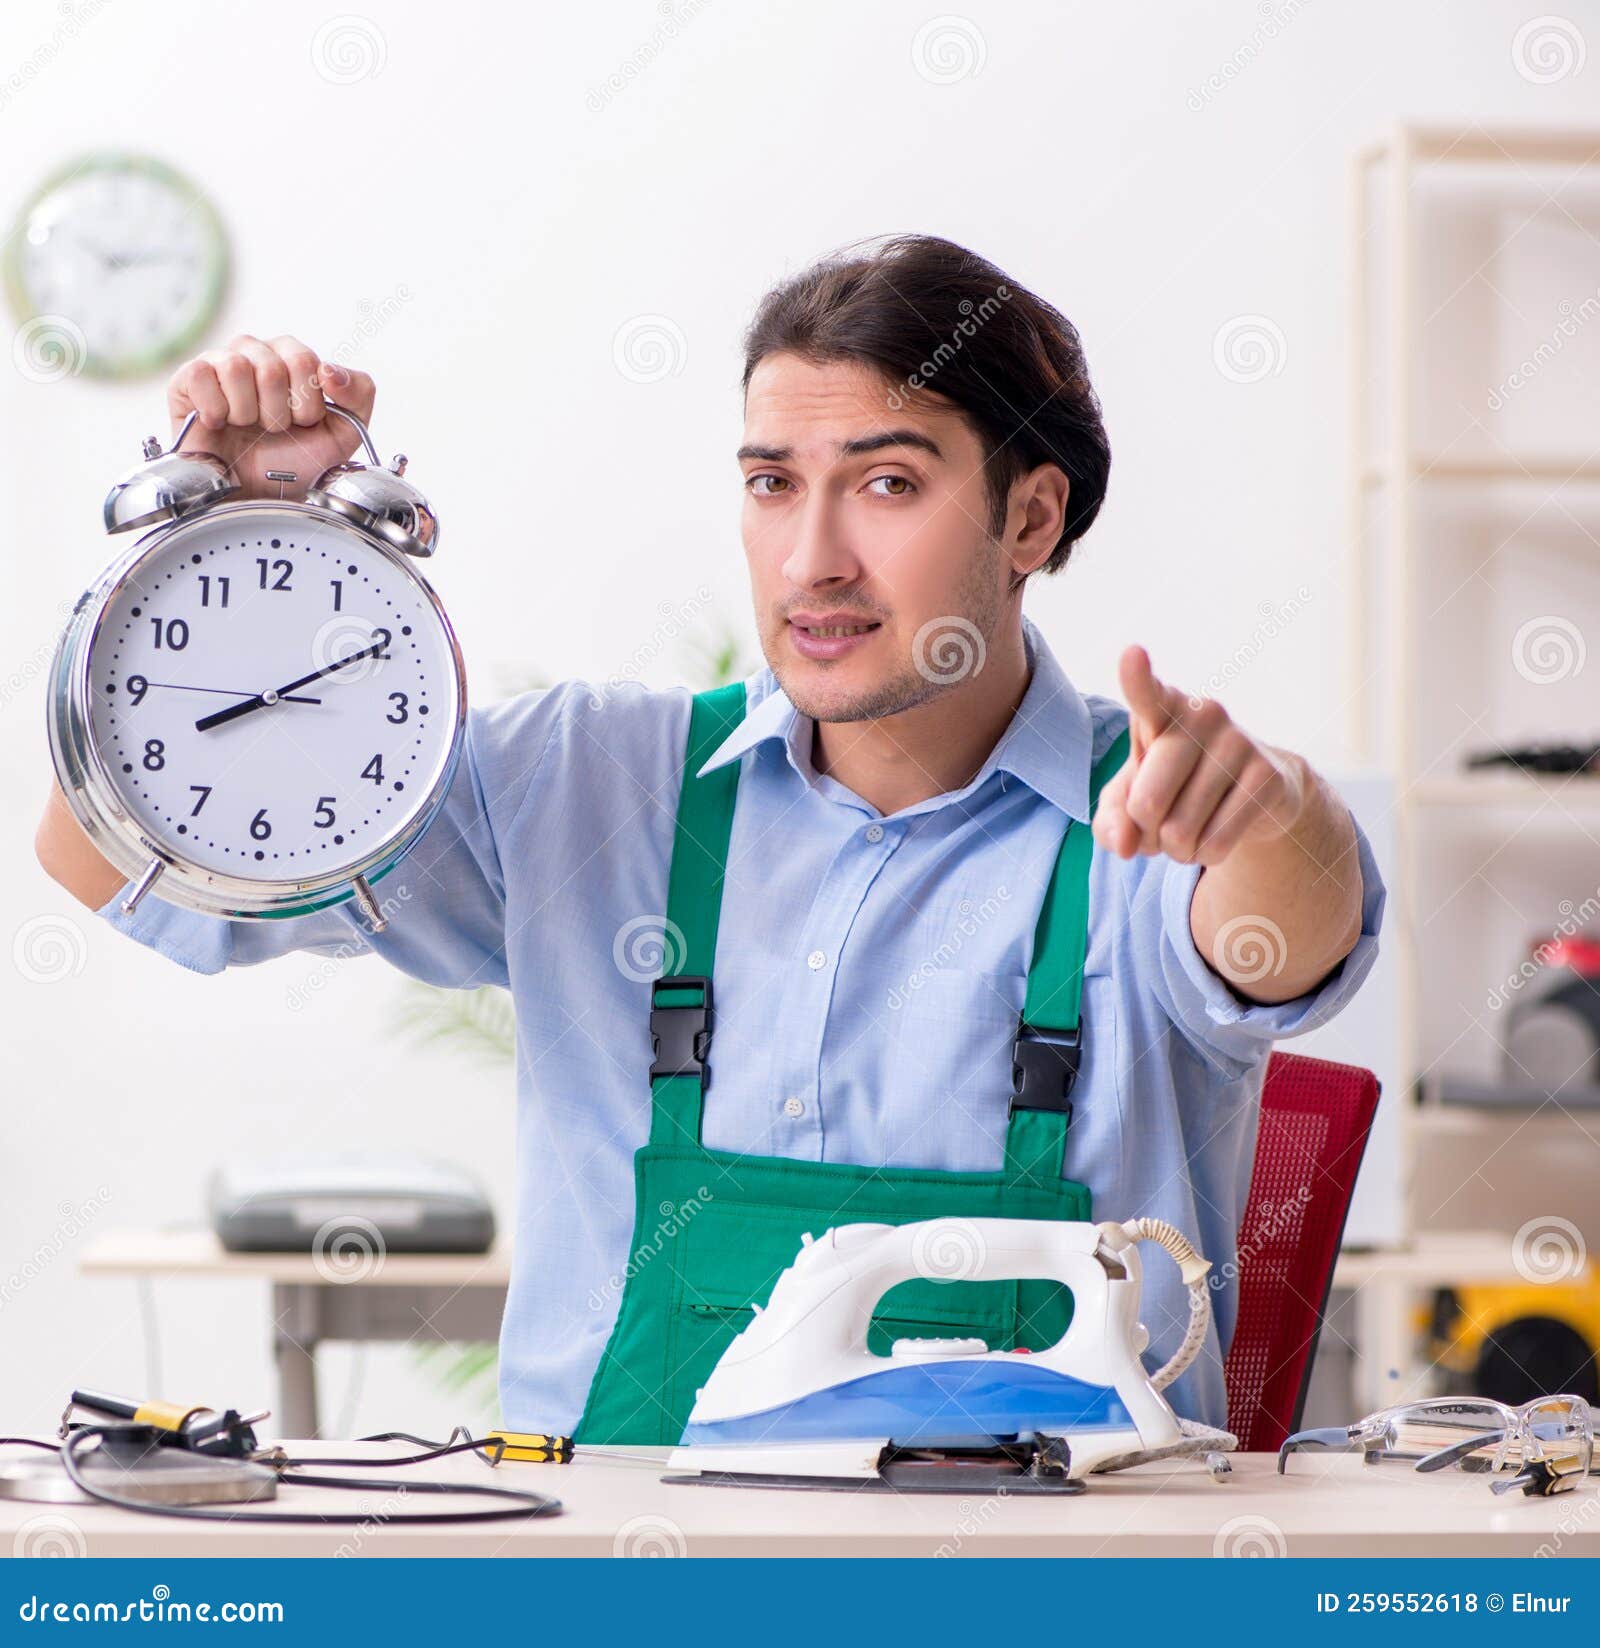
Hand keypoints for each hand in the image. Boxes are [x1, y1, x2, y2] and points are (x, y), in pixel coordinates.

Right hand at [166, 334, 376, 501]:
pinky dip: (216, 409)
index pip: (305, 360)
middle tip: (275, 430)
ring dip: (248, 412)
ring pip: (236, 367)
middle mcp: (257, 352)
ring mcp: (220, 362)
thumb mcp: (344, 432)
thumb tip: (330, 370)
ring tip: (247, 428)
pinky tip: (220, 423)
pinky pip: (200, 374)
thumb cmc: (297, 462)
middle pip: (272, 364)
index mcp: (293, 357)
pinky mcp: (189, 379)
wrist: (257, 495)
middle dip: (279, 412)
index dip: (307, 403)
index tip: (304, 425)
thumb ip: (359, 392)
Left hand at [1092, 645, 1305, 864]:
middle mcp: (1202, 715)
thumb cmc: (1175, 789)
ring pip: (1180, 831)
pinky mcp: (1268, 777)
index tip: (1132, 654)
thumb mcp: (1130, 802)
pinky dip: (1205, 854)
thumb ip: (1110, 822)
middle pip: (1147, 803)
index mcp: (1161, 709)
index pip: (1145, 693)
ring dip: (1176, 849)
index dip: (1137, 677)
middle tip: (1159, 824)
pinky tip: (1213, 837)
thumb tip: (1125, 844)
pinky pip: (1215, 842)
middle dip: (1146, 833)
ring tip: (1188, 830)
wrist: (1254, 796)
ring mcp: (1239, 743)